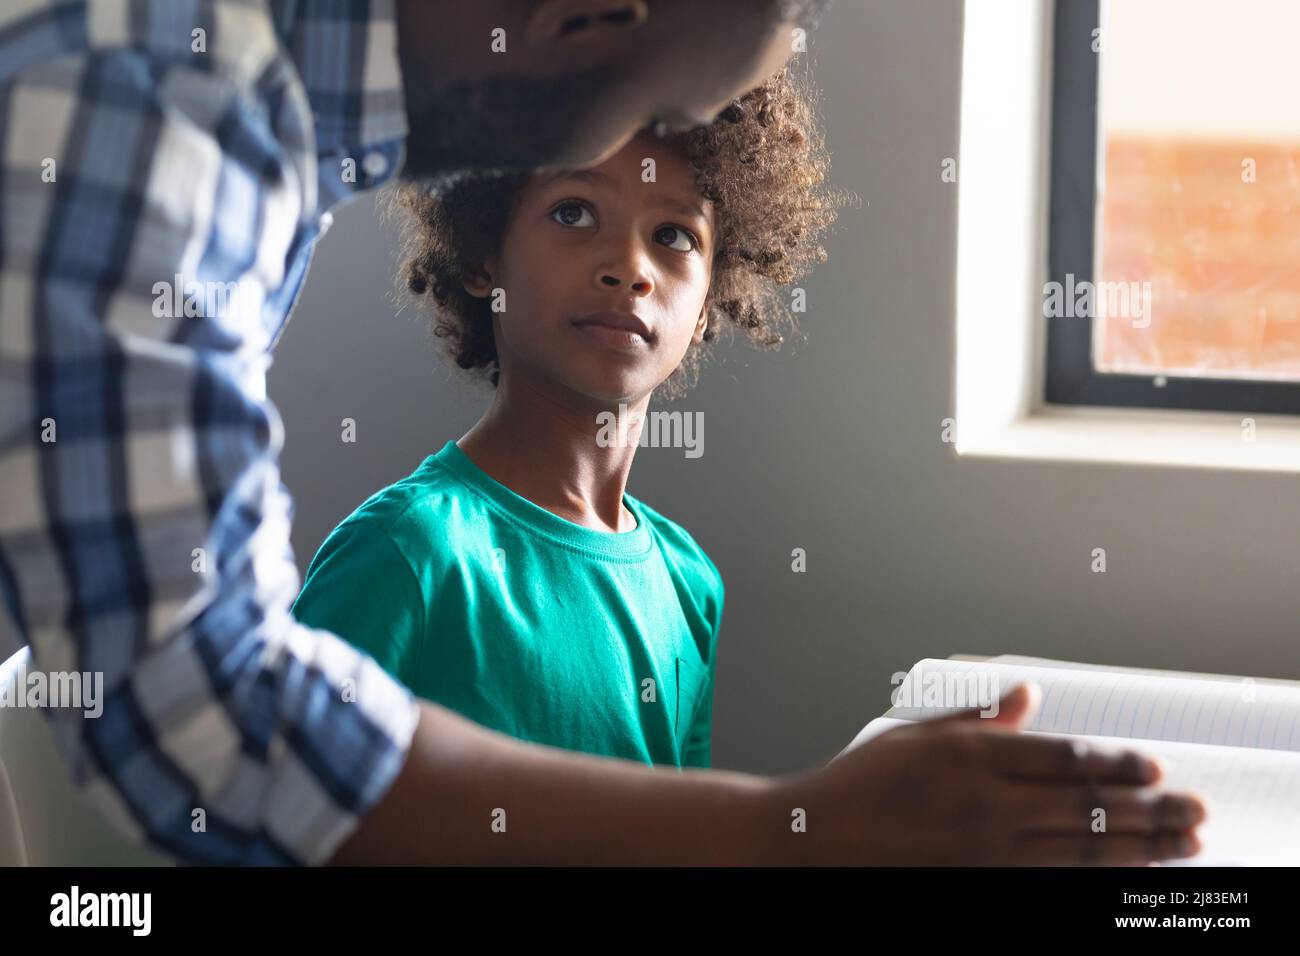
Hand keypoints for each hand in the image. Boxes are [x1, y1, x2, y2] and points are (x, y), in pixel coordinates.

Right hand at [765, 683, 1207, 864]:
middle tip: (1194, 810)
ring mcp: (986, 852)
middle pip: (1088, 806)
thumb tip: (1024, 696)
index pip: (1065, 757)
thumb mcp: (914, 734)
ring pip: (1083, 849)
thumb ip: (978, 718)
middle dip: (1151, 809)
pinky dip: (1097, 878)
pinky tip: (1126, 875)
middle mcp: (985, 805)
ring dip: (1141, 846)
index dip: (1118, 763)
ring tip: (1181, 844)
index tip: (1153, 767)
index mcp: (969, 757)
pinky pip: (1055, 882)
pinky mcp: (981, 885)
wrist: (813, 843)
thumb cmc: (855, 788)